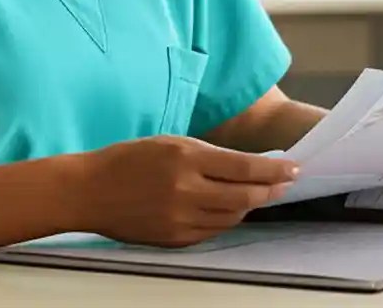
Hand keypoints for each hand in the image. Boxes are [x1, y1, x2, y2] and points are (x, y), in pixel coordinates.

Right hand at [74, 135, 299, 247]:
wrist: (89, 191)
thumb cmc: (127, 160)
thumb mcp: (169, 143)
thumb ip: (207, 156)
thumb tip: (246, 166)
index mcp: (185, 159)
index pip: (244, 167)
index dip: (273, 170)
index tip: (293, 168)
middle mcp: (186, 191)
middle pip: (245, 197)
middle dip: (270, 190)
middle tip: (284, 183)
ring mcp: (180, 219)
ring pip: (232, 217)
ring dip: (249, 206)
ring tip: (258, 194)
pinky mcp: (174, 239)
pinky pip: (212, 231)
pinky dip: (225, 220)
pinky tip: (229, 209)